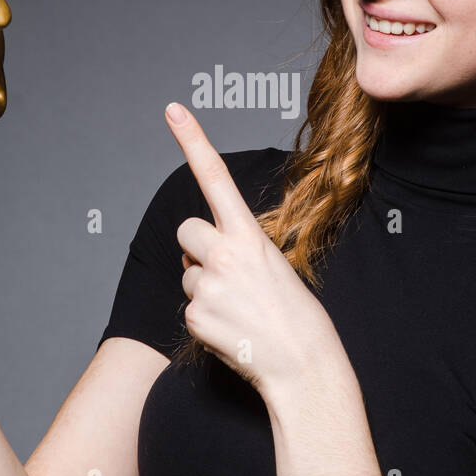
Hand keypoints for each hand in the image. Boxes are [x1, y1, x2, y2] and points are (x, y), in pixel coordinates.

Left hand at [164, 101, 343, 399]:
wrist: (303, 365)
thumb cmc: (295, 316)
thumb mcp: (273, 266)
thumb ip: (237, 249)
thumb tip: (197, 255)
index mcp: (250, 235)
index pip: (216, 178)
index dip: (193, 141)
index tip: (173, 109)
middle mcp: (225, 254)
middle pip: (186, 231)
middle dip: (197, 248)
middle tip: (226, 274)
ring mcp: (208, 286)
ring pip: (187, 274)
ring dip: (205, 288)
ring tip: (239, 309)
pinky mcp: (195, 317)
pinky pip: (188, 309)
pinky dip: (206, 320)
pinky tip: (233, 331)